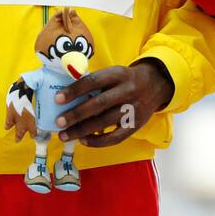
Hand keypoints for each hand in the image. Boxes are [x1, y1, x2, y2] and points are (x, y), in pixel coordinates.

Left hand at [53, 59, 175, 147]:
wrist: (156, 84)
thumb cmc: (126, 80)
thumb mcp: (115, 74)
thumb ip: (96, 83)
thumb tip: (67, 97)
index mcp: (119, 74)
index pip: (94, 81)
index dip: (75, 90)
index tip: (57, 99)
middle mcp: (128, 90)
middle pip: (99, 104)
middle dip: (77, 114)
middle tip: (59, 122)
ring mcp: (133, 108)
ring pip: (105, 121)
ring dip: (82, 130)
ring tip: (65, 135)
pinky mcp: (136, 124)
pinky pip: (116, 137)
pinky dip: (98, 141)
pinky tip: (84, 141)